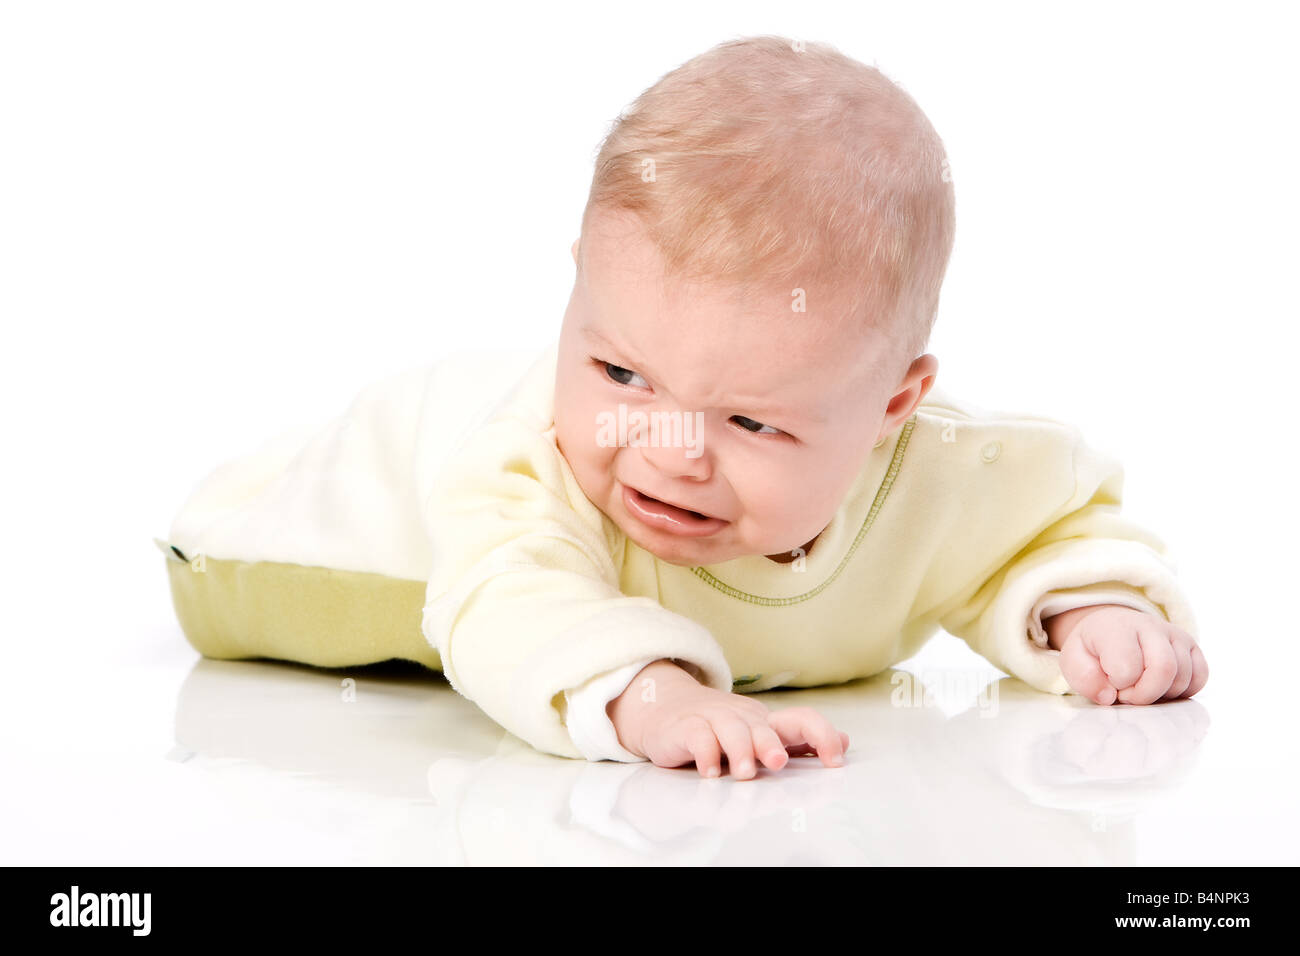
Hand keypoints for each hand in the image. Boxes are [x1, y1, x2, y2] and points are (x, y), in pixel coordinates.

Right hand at [608, 660, 849, 778]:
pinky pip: (697, 736)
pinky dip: (704, 753)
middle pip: (762, 726)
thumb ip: (799, 741)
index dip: (821, 735)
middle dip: (771, 744)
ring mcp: (713, 719)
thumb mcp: (760, 733)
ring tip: (744, 773)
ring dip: (739, 750)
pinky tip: (709, 771)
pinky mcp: (685, 727)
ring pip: (730, 729)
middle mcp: (743, 717)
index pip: (801, 719)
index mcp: (765, 721)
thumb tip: (846, 741)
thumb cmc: (719, 728)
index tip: (835, 761)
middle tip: (779, 762)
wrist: (665, 708)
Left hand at [1047, 605, 1208, 704]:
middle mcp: (1150, 626)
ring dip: (1162, 694)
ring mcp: (1175, 635)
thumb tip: (1109, 696)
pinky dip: (1184, 690)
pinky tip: (1162, 687)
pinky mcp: (1192, 647)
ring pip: (1183, 677)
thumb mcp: (1073, 660)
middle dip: (1146, 694)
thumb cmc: (1093, 649)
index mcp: (1117, 628)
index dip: (1120, 685)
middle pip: (1164, 669)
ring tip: (1142, 687)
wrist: (1112, 628)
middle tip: (1129, 694)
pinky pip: (1200, 677)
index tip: (1111, 683)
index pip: (1128, 666)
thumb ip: (1083, 678)